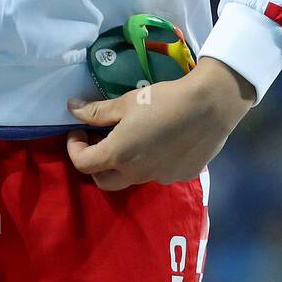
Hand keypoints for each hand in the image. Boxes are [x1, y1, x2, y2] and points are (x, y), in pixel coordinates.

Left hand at [65, 56, 256, 190]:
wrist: (210, 107)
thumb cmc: (164, 100)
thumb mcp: (126, 102)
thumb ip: (98, 111)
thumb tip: (72, 110)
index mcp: (119, 154)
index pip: (83, 164)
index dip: (74, 147)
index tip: (79, 130)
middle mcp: (136, 173)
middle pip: (103, 181)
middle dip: (95, 163)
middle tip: (100, 139)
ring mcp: (159, 178)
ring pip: (131, 178)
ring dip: (123, 163)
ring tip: (132, 137)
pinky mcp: (179, 176)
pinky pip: (156, 173)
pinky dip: (149, 161)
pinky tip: (161, 140)